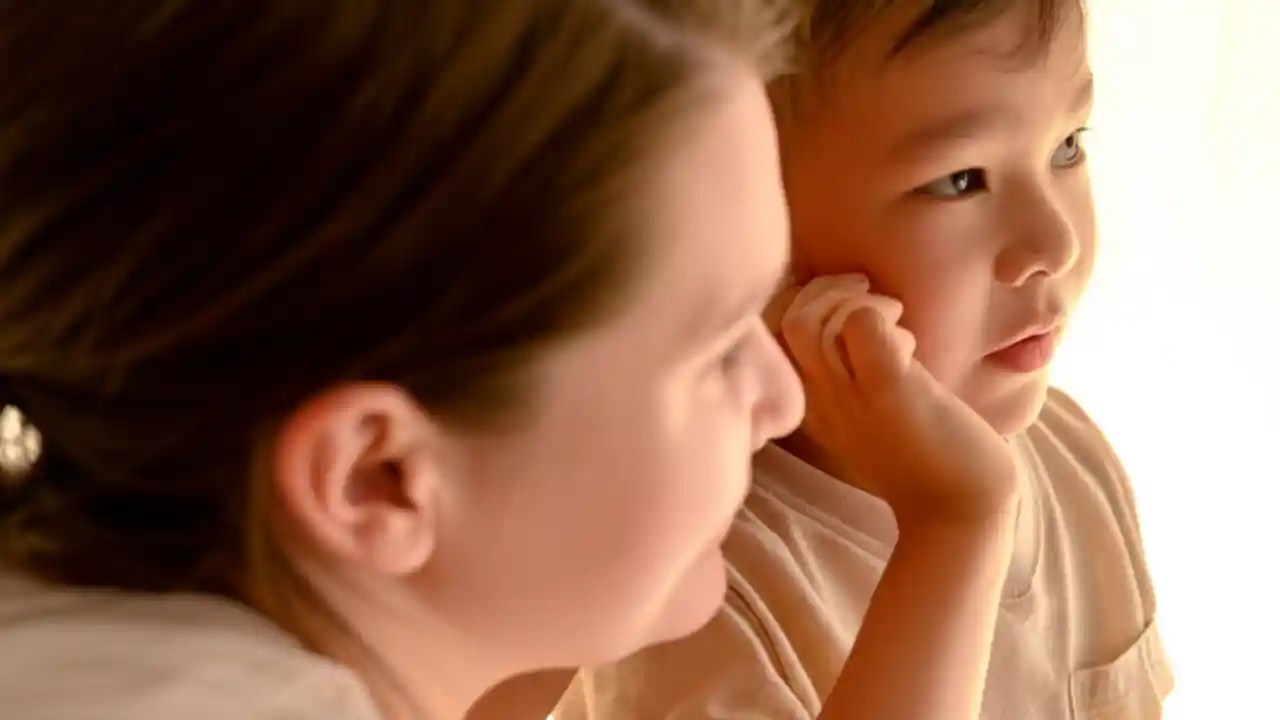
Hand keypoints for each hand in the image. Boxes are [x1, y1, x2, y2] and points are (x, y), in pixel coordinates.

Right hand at [770, 274, 1017, 526]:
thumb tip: (853, 318)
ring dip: (853, 300)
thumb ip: (850, 375)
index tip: (844, 307)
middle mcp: (819, 403)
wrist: (961, 507)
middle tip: (865, 294)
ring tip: (890, 314)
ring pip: (811, 323)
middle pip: (784, 323)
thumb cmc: (922, 454)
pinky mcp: (888, 391)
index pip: (771, 336)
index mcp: (810, 406)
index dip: (802, 305)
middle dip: (823, 291)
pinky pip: (863, 327)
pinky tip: (908, 340)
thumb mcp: (869, 414)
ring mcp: (849, 399)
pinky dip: (882, 315)